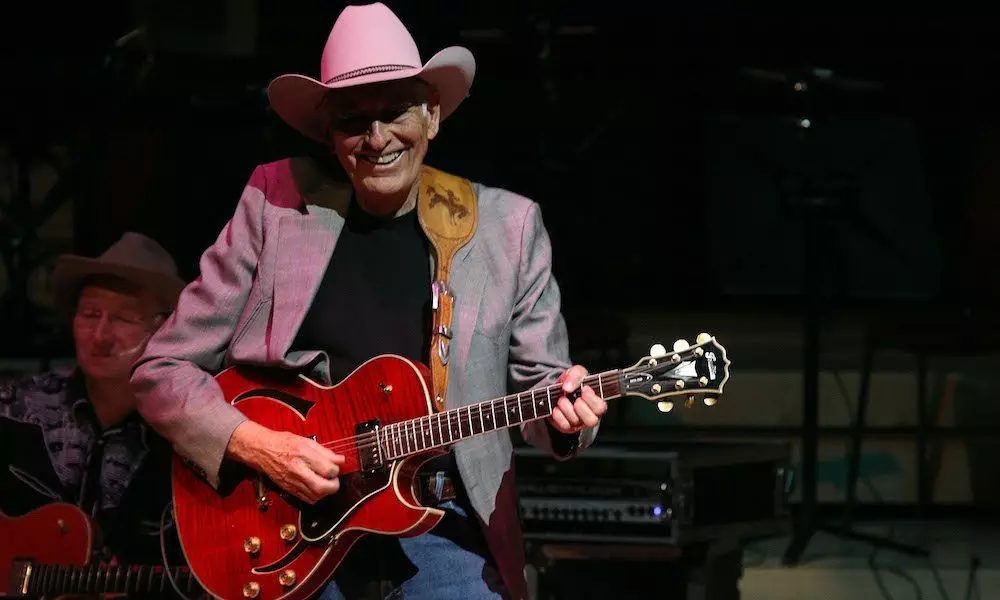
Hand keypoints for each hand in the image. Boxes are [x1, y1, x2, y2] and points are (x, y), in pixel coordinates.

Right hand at [228, 421, 345, 503]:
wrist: (263, 450)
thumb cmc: (284, 443)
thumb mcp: (307, 441)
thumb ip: (325, 452)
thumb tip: (340, 460)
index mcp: (304, 455)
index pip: (328, 469)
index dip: (336, 469)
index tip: (336, 466)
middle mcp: (298, 470)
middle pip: (322, 487)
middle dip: (334, 485)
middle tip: (334, 479)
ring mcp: (292, 482)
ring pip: (315, 496)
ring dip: (325, 492)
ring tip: (325, 482)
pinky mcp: (289, 489)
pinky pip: (306, 499)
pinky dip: (315, 496)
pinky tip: (316, 487)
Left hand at [548, 365, 606, 434]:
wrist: (557, 390)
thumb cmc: (572, 382)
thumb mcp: (576, 372)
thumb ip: (575, 376)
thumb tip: (568, 387)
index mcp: (597, 402)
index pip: (600, 407)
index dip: (592, 400)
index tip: (584, 389)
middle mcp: (590, 415)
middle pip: (591, 421)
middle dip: (581, 408)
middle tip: (575, 399)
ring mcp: (578, 422)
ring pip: (576, 421)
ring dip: (567, 408)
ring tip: (562, 399)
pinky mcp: (567, 427)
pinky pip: (564, 425)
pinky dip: (559, 416)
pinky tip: (556, 408)